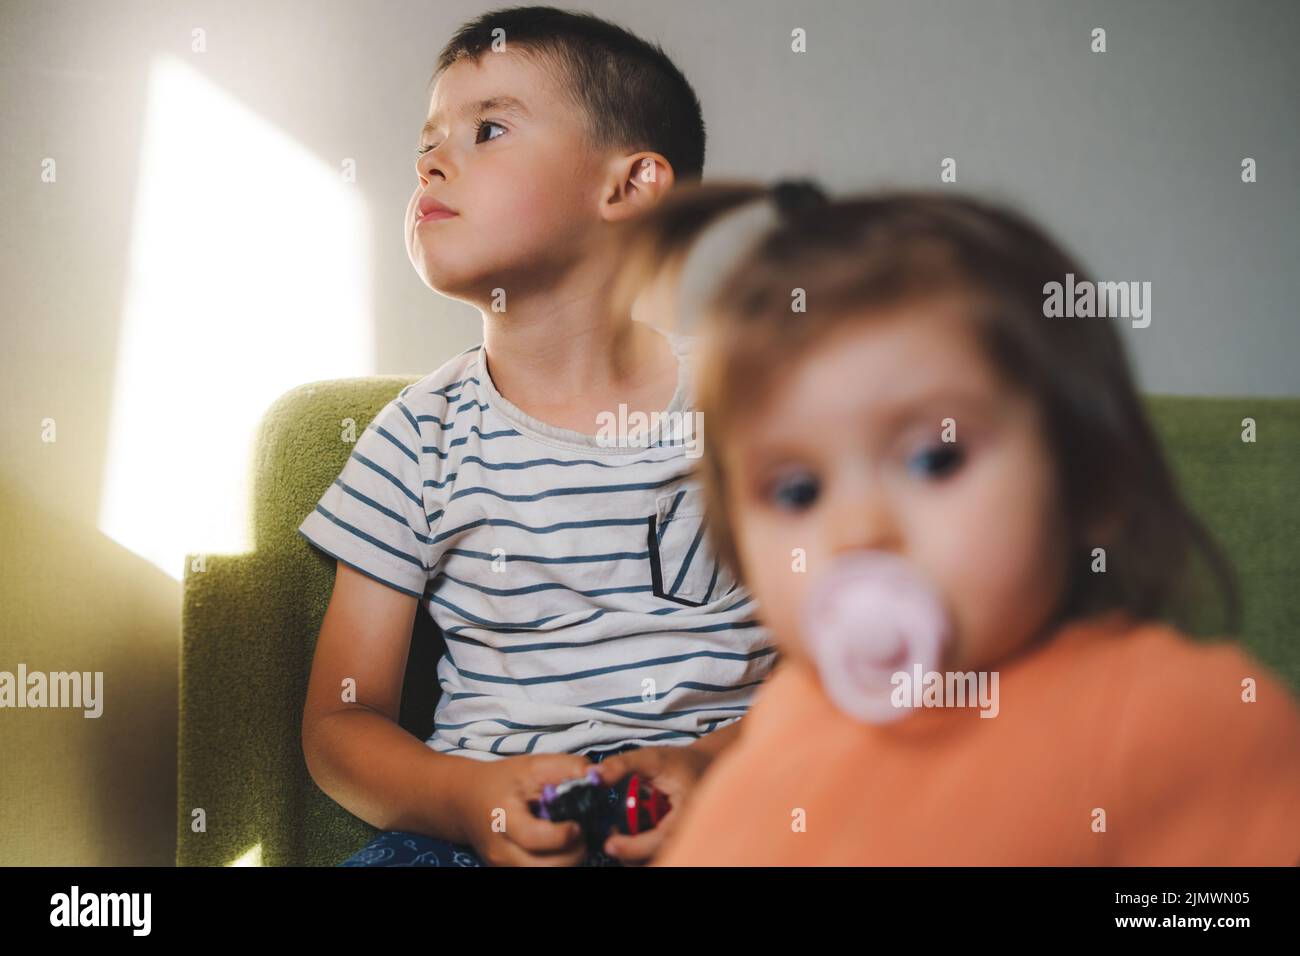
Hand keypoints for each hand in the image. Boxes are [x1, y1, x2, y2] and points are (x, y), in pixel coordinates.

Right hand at [452, 753, 594, 865]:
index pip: (534, 838)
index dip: (562, 836)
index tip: (578, 824)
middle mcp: (500, 849)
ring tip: (573, 840)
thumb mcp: (533, 765)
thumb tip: (599, 776)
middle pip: (545, 868)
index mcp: (503, 817)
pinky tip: (561, 847)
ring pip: (546, 876)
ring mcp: (502, 865)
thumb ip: (567, 767)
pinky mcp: (508, 872)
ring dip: (568, 861)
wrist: (466, 801)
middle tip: (582, 833)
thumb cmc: (503, 781)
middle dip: (574, 853)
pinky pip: (540, 875)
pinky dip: (558, 864)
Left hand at [588, 744, 710, 864]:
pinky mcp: (674, 843)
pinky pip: (655, 855)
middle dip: (630, 853)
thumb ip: (623, 765)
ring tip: (619, 837)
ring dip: (634, 853)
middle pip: (657, 856)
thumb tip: (594, 775)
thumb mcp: (652, 757)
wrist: (702, 768)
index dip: (635, 847)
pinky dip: (640, 850)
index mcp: (688, 811)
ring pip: (654, 859)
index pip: (662, 839)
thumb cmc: (678, 763)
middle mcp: (690, 831)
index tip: (610, 845)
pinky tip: (630, 838)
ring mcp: (683, 839)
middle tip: (610, 841)